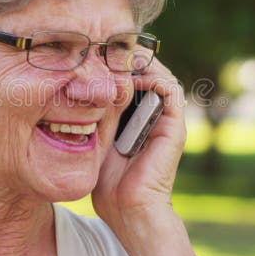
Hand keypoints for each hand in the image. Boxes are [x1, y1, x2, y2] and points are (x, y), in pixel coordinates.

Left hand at [91, 59, 214, 255]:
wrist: (127, 209)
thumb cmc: (108, 181)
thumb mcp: (97, 137)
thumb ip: (97, 113)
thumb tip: (79, 86)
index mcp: (140, 117)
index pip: (135, 77)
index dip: (119, 62)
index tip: (96, 53)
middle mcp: (157, 115)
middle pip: (149, 71)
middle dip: (128, 57)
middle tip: (105, 46)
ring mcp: (168, 120)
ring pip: (161, 74)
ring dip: (140, 62)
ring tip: (117, 56)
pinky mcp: (175, 126)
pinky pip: (171, 89)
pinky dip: (153, 77)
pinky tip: (129, 76)